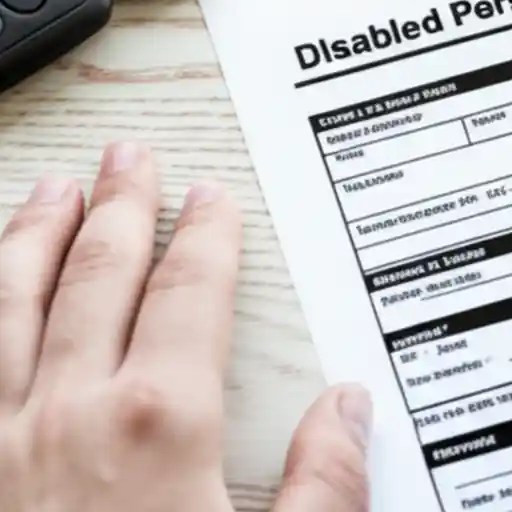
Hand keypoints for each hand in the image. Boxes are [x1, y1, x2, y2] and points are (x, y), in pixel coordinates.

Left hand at [0, 143, 371, 511]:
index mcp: (160, 426)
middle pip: (96, 280)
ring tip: (52, 194)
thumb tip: (347, 411)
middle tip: (127, 161)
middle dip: (119, 208)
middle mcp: (70, 417)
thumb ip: (322, 486)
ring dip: (33, 240)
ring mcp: (2, 442)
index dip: (205, 238)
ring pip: (10, 307)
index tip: (210, 201)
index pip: (190, 297)